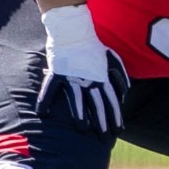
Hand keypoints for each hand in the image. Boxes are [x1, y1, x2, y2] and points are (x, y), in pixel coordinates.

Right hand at [38, 4, 127, 133]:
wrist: (74, 30)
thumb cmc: (92, 46)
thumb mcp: (112, 59)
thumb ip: (119, 75)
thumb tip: (125, 92)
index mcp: (102, 77)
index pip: (111, 100)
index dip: (115, 116)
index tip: (118, 130)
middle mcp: (89, 79)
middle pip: (98, 103)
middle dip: (102, 121)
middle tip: (104, 138)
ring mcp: (73, 76)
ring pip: (77, 98)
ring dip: (80, 114)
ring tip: (81, 129)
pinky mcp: (58, 72)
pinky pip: (50, 87)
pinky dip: (45, 99)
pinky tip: (43, 113)